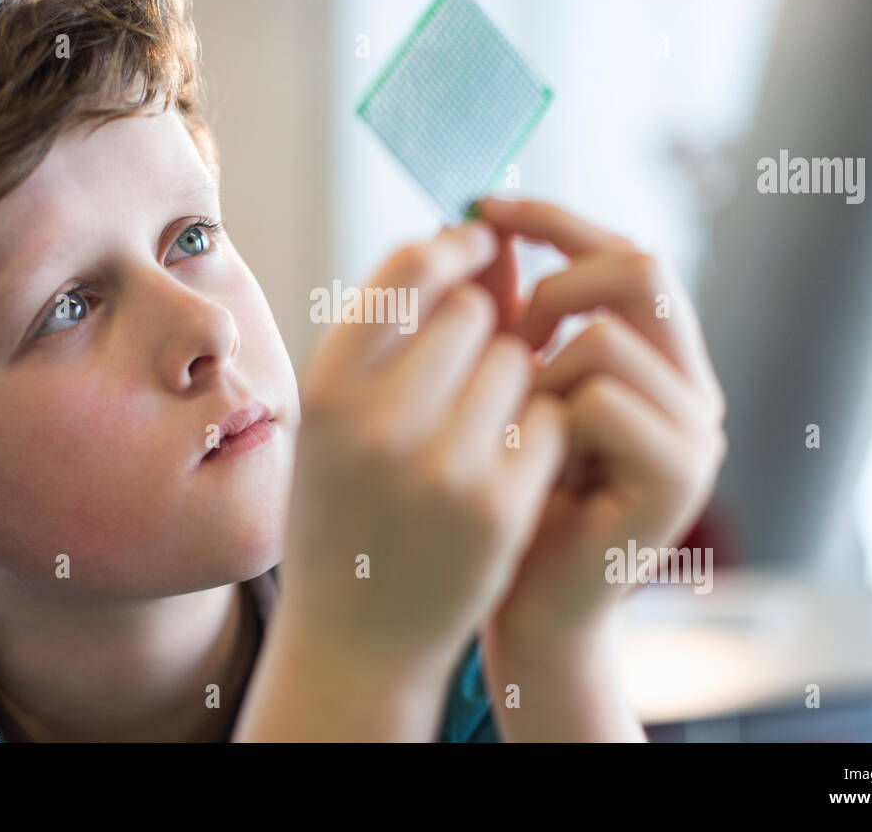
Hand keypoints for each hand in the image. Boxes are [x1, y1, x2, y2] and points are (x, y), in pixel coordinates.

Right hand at [277, 219, 569, 681]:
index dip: (451, 248)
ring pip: (517, 361)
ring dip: (514, 378)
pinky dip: (538, 430)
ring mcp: (441, 464)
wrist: (358, 637)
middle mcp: (376, 420)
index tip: (477, 244)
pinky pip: (546, 419)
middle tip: (473, 363)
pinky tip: (508, 464)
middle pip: (472, 311)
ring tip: (481, 424)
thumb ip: (396, 330)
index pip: (404, 270)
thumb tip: (480, 234)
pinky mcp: (499, 505)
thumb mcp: (340, 420)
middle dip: (485, 327)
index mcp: (325, 388)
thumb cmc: (348, 509)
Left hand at [472, 196, 727, 647]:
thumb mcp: (506, 387)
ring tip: (518, 425)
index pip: (626, 250)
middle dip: (554, 284)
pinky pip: (599, 401)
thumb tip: (481, 223)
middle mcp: (692, 383)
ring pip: (606, 336)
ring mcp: (695, 430)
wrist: (525, 603)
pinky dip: (547, 420)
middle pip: (639, 267)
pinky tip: (534, 463)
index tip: (482, 207)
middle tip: (507, 332)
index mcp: (659, 355)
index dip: (555, 220)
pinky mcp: (679, 477)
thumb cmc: (509, 493)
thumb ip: (507, 311)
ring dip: (538, 370)